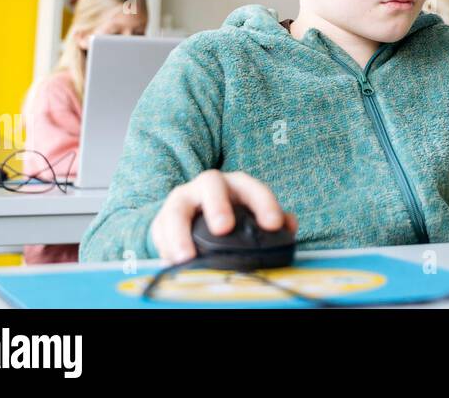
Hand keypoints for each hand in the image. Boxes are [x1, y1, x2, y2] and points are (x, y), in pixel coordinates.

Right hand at [149, 170, 296, 264]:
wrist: (195, 213)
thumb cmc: (232, 213)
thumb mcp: (252, 212)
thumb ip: (273, 219)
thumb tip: (289, 226)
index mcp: (236, 185)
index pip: (253, 188)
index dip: (265, 205)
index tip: (273, 225)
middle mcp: (208, 186)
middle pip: (211, 185)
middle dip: (218, 205)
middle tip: (224, 228)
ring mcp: (182, 201)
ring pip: (177, 210)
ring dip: (180, 234)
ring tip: (186, 257)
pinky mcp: (162, 219)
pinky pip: (159, 232)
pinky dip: (165, 249)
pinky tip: (172, 263)